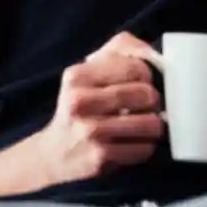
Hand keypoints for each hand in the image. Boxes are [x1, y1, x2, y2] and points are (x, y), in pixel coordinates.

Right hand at [35, 32, 164, 185]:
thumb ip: (121, 48)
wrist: (53, 154)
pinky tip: (130, 143)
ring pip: (151, 123)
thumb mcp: (90, 70)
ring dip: (152, 126)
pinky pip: (144, 149)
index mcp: (77, 76)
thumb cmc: (80, 107)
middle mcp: (79, 102)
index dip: (147, 76)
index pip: (135, 68)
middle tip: (144, 107)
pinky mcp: (100, 158)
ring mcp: (89, 132)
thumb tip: (151, 51)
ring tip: (140, 126)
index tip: (141, 83)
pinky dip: (144, 147)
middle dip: (153, 101)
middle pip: (146, 94)